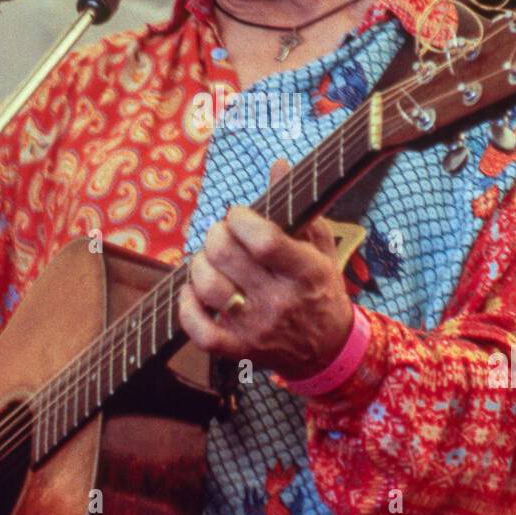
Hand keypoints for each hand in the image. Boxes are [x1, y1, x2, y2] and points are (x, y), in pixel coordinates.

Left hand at [178, 158, 354, 382]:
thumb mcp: (320, 246)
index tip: (239, 214)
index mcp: (306, 272)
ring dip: (199, 264)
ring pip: (208, 288)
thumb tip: (279, 164)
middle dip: (216, 235)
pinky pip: (198, 330)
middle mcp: (281, 302)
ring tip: (209, 259)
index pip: (264, 240)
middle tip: (221, 233)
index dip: (241, 219)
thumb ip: (299, 207)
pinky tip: (193, 292)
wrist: (328, 349)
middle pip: (227, 257)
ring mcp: (258, 329)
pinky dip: (187, 307)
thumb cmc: (321, 288)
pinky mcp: (239, 350)